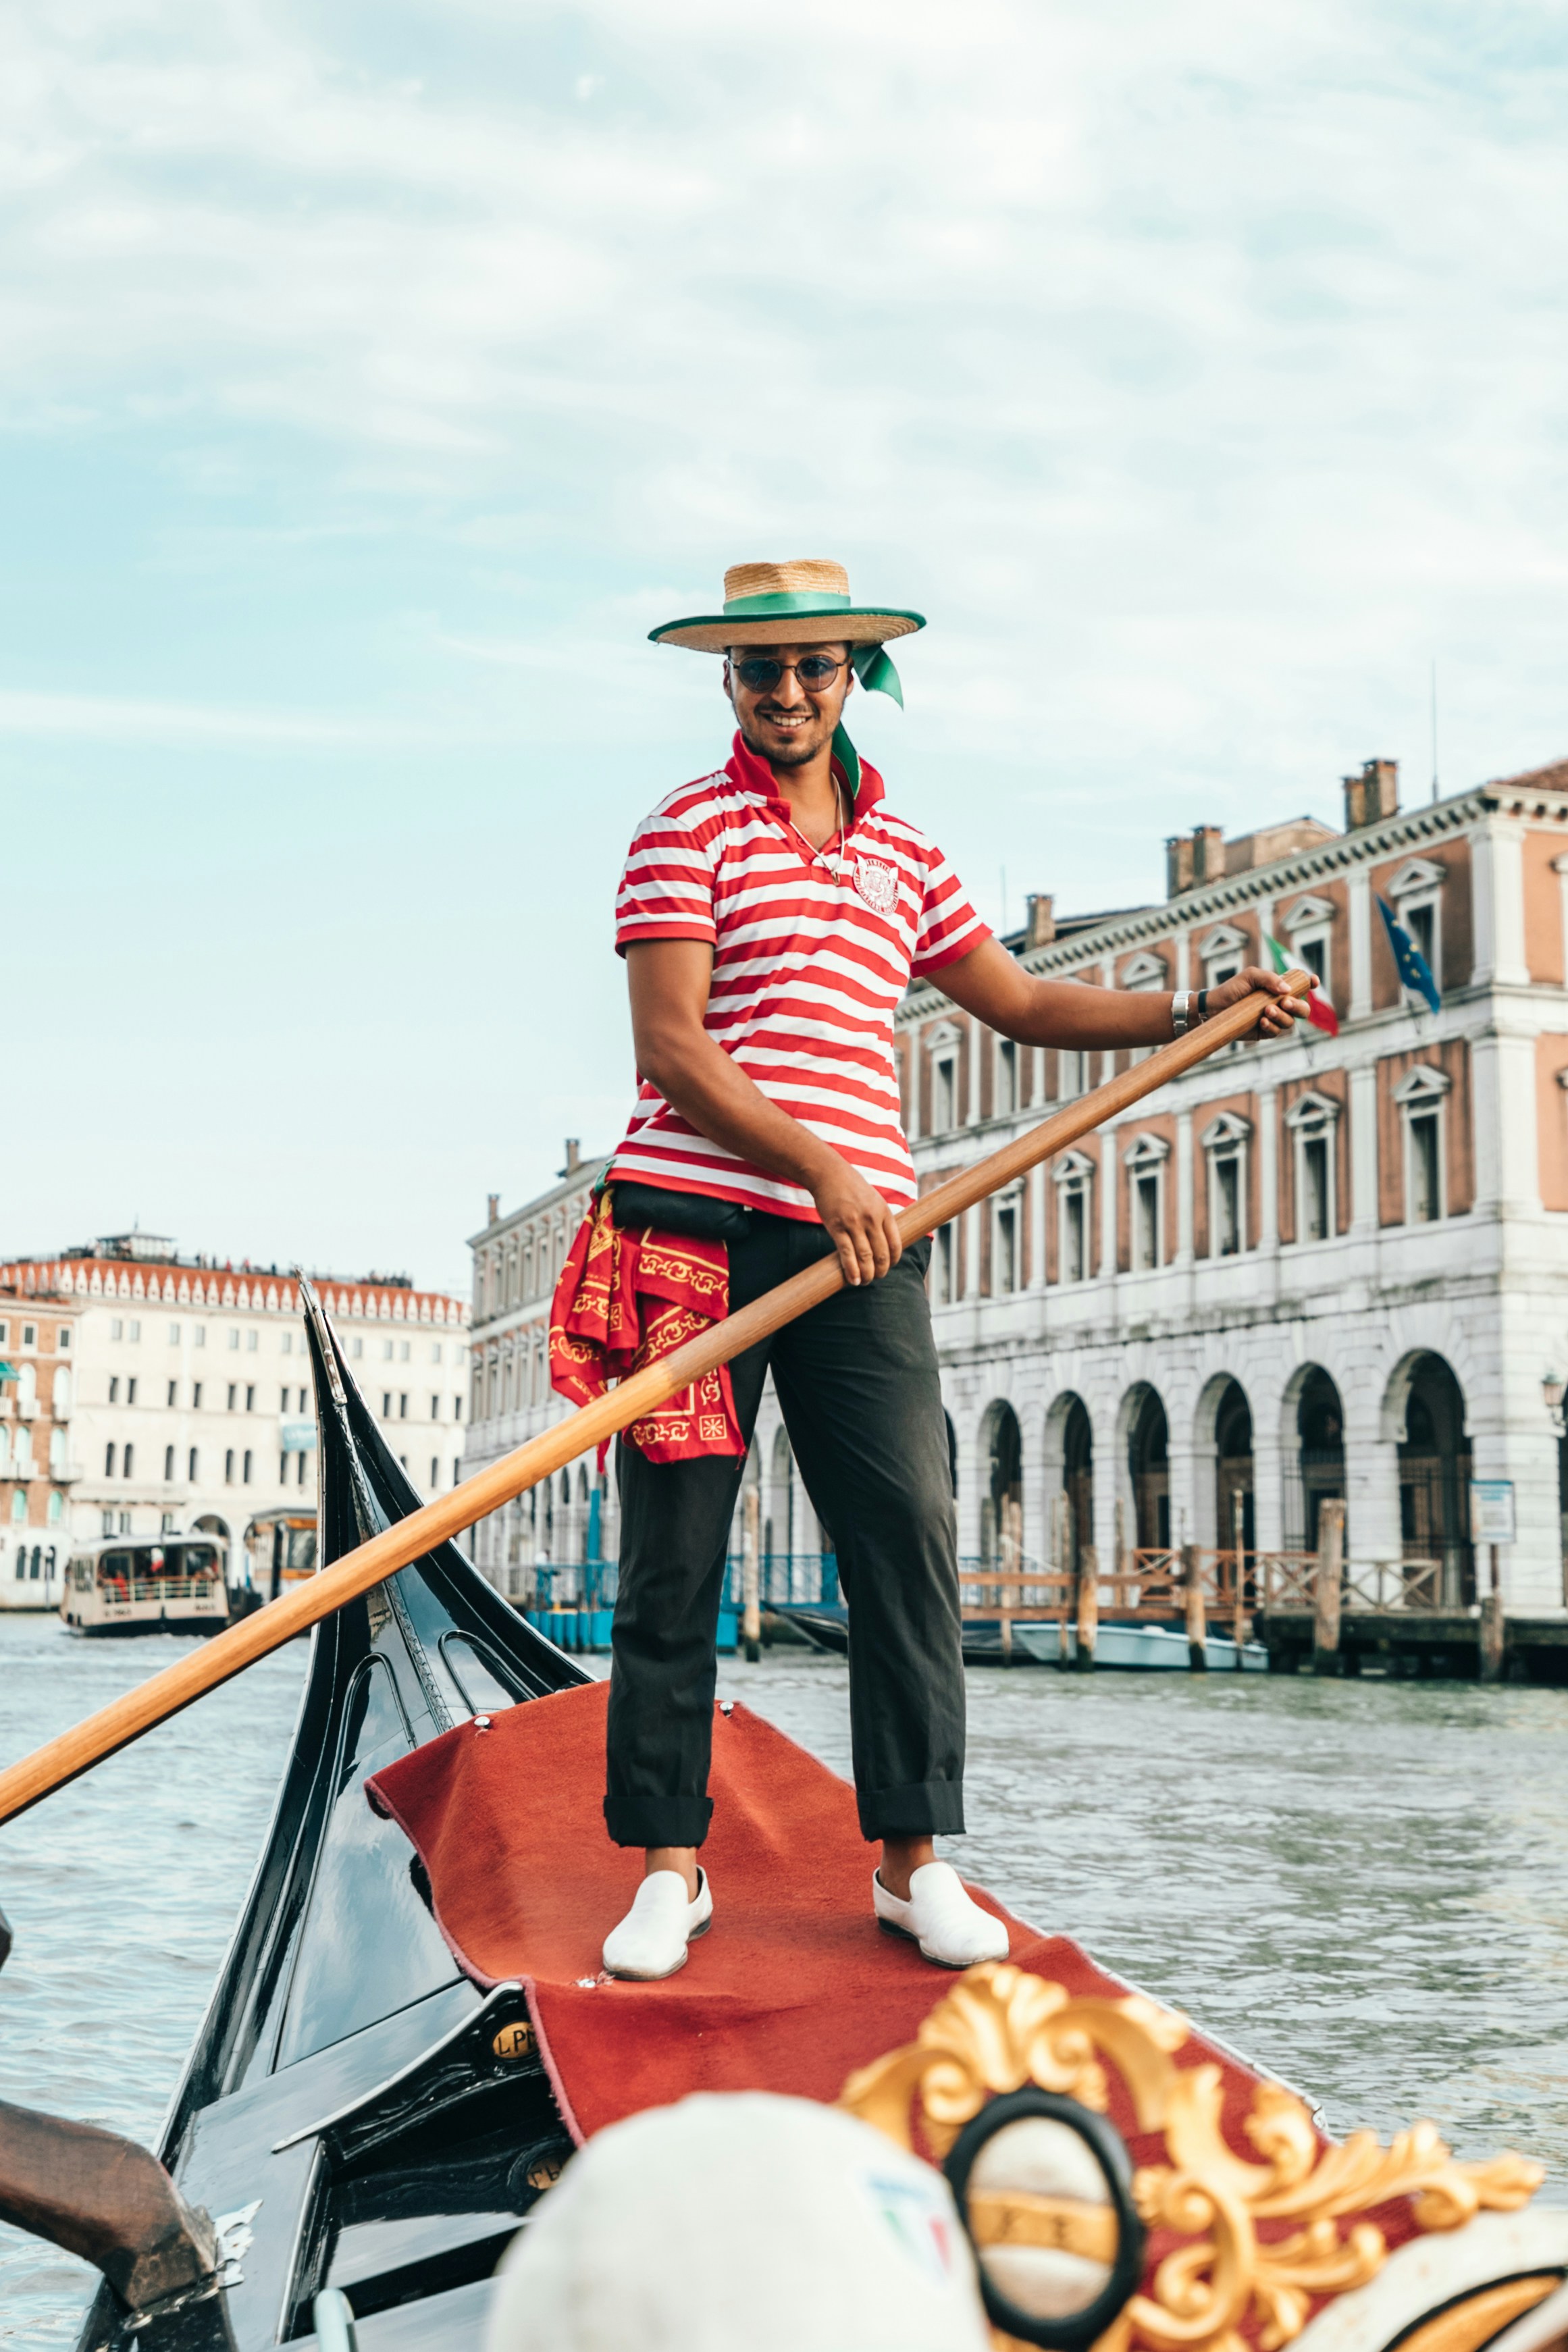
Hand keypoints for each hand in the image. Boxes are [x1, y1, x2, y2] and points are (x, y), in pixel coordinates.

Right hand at [808, 1154, 903, 1286]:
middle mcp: (871, 1219)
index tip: (889, 1266)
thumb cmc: (852, 1188)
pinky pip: (846, 1253)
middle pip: (881, 1253)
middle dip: (880, 1271)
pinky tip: (853, 1279)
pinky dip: (851, 1269)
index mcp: (884, 1212)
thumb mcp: (874, 1199)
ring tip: (864, 1282)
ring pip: (865, 1256)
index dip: (894, 1260)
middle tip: (876, 1277)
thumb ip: (881, 1219)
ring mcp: (854, 1223)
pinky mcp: (837, 1227)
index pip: (896, 1243)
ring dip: (866, 1274)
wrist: (829, 1174)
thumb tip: (885, 1242)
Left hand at [1203, 965, 1302, 1040]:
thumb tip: (1287, 989)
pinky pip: (1277, 1032)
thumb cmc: (1232, 990)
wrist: (1213, 1008)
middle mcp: (1280, 1004)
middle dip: (1298, 1006)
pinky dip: (1272, 1027)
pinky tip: (1262, 1021)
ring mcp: (1274, 1019)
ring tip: (1266, 1011)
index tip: (1313, 981)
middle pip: (1303, 1009)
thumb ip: (1269, 978)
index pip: (1301, 986)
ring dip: (1282, 1017)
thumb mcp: (1250, 976)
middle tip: (1285, 1002)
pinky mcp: (1266, 1032)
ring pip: (1291, 1022)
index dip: (1310, 983)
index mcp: (1279, 988)